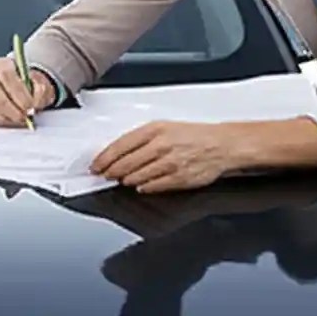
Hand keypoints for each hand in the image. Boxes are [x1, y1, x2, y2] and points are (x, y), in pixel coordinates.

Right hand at [0, 56, 55, 126]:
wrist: (24, 91)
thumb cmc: (30, 85)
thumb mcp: (41, 83)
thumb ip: (41, 89)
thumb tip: (36, 99)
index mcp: (2, 65)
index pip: (6, 74)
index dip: (18, 90)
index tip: (30, 104)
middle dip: (12, 108)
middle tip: (26, 115)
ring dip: (10, 116)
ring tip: (23, 118)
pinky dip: (5, 122)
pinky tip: (15, 120)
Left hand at [90, 121, 236, 193]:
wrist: (221, 145)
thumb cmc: (193, 135)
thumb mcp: (165, 127)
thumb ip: (142, 139)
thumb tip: (118, 152)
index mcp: (155, 129)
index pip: (120, 145)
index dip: (104, 158)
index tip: (95, 165)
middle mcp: (161, 145)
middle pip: (125, 163)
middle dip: (111, 171)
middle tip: (104, 175)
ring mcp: (169, 163)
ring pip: (137, 176)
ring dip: (126, 180)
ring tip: (122, 180)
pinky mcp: (178, 178)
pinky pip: (154, 186)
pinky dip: (144, 187)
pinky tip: (141, 186)